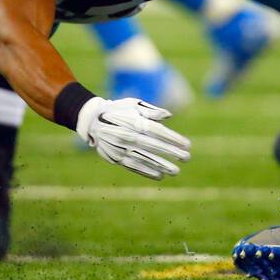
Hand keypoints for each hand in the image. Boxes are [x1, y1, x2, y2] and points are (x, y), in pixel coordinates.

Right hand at [75, 97, 190, 179]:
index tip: (187, 145)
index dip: (173, 139)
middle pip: (153, 146)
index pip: (158, 131)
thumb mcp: (133, 104)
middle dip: (171, 153)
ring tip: (176, 171)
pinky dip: (146, 171)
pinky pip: (133, 166)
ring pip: (145, 159)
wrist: (92, 121)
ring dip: (161, 166)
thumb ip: (151, 111)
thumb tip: (168, 116)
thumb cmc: (117, 110)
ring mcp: (121, 148)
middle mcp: (127, 135)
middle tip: (187, 158)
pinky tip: (159, 175)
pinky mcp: (116, 158)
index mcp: (133, 121)